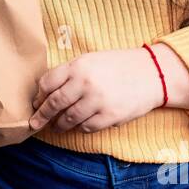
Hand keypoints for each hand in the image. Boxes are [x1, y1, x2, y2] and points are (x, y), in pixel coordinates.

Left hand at [30, 48, 163, 132]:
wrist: (152, 73)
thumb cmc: (119, 65)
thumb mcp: (91, 60)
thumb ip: (70, 73)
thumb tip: (46, 92)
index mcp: (78, 66)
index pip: (47, 83)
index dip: (39, 96)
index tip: (36, 103)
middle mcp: (85, 83)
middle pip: (54, 104)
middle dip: (42, 116)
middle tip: (35, 123)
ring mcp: (97, 101)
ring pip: (68, 119)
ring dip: (60, 125)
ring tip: (58, 126)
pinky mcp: (109, 116)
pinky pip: (86, 127)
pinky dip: (81, 127)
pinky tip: (81, 124)